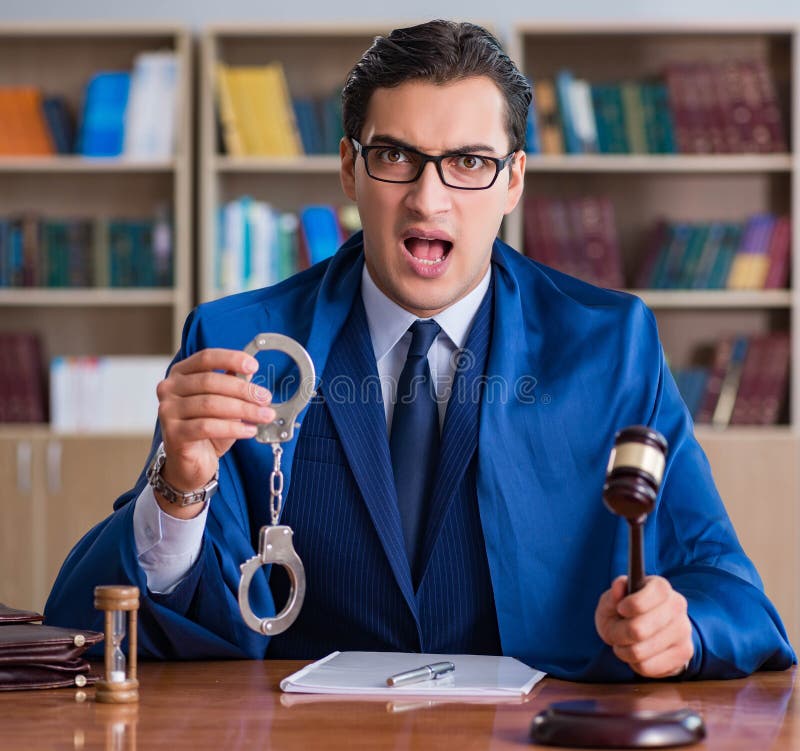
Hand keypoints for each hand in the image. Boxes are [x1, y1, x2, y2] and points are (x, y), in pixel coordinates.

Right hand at [154, 348, 273, 517]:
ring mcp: (168, 411)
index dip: (231, 358)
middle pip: (210, 382)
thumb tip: (249, 371)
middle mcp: (169, 389)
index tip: (253, 365)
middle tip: (265, 398)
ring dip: (243, 410)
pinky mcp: (173, 434)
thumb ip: (233, 384)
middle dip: (243, 390)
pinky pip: (207, 427)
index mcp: (180, 373)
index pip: (205, 358)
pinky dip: (233, 428)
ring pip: (211, 404)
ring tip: (264, 416)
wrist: (192, 463)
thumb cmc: (207, 429)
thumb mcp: (224, 402)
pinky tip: (250, 431)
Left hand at [595, 575, 693, 678]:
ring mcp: (683, 631)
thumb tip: (618, 585)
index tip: (620, 609)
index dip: (631, 605)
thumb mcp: (611, 602)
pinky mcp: (684, 654)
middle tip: (616, 631)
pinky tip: (639, 654)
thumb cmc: (624, 614)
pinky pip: (647, 667)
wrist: (645, 634)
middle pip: (638, 629)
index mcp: (660, 587)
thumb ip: (612, 594)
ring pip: (639, 651)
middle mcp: (677, 606)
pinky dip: (635, 663)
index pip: (649, 596)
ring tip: (625, 643)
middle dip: (618, 633)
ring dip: (624, 650)